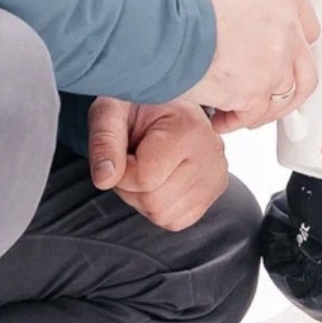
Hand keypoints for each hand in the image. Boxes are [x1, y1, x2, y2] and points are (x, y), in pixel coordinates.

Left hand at [87, 97, 228, 230]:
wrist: (164, 102)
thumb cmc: (136, 105)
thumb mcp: (111, 112)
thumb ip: (104, 142)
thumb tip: (104, 179)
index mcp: (188, 128)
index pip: (145, 178)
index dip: (120, 172)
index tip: (122, 152)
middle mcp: (211, 153)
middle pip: (155, 202)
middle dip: (130, 188)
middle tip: (131, 161)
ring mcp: (217, 174)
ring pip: (164, 216)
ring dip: (143, 199)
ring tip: (145, 168)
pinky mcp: (215, 190)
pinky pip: (177, 220)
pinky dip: (159, 207)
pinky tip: (159, 180)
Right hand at [182, 0, 319, 132]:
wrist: (167, 24)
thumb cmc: (186, 0)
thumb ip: (250, 3)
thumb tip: (242, 16)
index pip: (309, 27)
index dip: (292, 47)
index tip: (282, 57)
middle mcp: (288, 29)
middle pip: (306, 70)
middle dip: (288, 85)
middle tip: (270, 92)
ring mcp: (276, 64)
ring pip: (285, 98)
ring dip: (264, 107)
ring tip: (242, 110)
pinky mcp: (257, 93)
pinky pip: (254, 115)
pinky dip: (237, 121)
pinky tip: (221, 119)